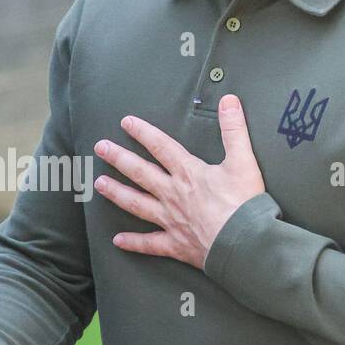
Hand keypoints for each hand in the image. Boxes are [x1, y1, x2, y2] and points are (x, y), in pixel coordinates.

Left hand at [92, 94, 264, 268]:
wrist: (244, 243)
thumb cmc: (244, 204)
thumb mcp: (243, 161)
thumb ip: (234, 129)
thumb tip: (229, 101)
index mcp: (188, 173)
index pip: (161, 147)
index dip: (143, 132)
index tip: (126, 123)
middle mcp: (173, 195)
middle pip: (140, 173)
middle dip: (119, 158)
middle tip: (100, 148)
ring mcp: (171, 220)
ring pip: (137, 204)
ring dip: (117, 193)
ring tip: (100, 184)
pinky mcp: (175, 244)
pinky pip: (150, 244)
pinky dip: (133, 243)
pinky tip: (118, 240)